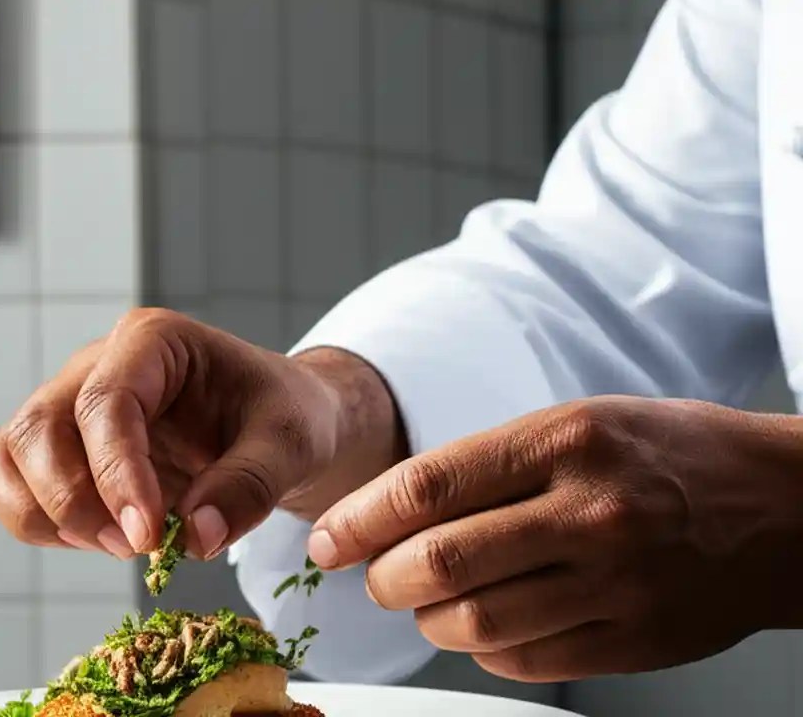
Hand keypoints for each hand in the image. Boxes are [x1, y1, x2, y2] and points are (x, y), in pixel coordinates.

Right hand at [0, 308, 403, 559]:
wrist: (275, 424)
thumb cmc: (282, 417)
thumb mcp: (292, 444)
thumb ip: (250, 485)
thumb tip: (195, 537)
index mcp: (153, 341)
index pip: (106, 402)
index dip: (115, 474)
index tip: (145, 537)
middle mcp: (95, 364)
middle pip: (38, 428)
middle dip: (74, 502)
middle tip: (136, 548)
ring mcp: (66, 403)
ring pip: (5, 455)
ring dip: (46, 515)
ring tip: (117, 545)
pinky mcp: (55, 446)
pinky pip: (5, 480)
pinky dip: (36, 521)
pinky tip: (97, 539)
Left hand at [308, 396, 802, 681]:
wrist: (779, 506)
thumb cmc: (659, 455)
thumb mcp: (573, 424)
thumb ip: (484, 466)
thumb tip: (386, 515)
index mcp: (563, 441)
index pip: (426, 487)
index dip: (358, 520)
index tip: (327, 540)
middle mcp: (588, 512)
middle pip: (437, 565)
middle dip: (380, 578)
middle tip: (373, 575)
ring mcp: (615, 583)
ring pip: (472, 625)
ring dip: (426, 619)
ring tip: (429, 600)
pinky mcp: (633, 641)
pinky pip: (521, 661)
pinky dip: (482, 648)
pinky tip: (488, 622)